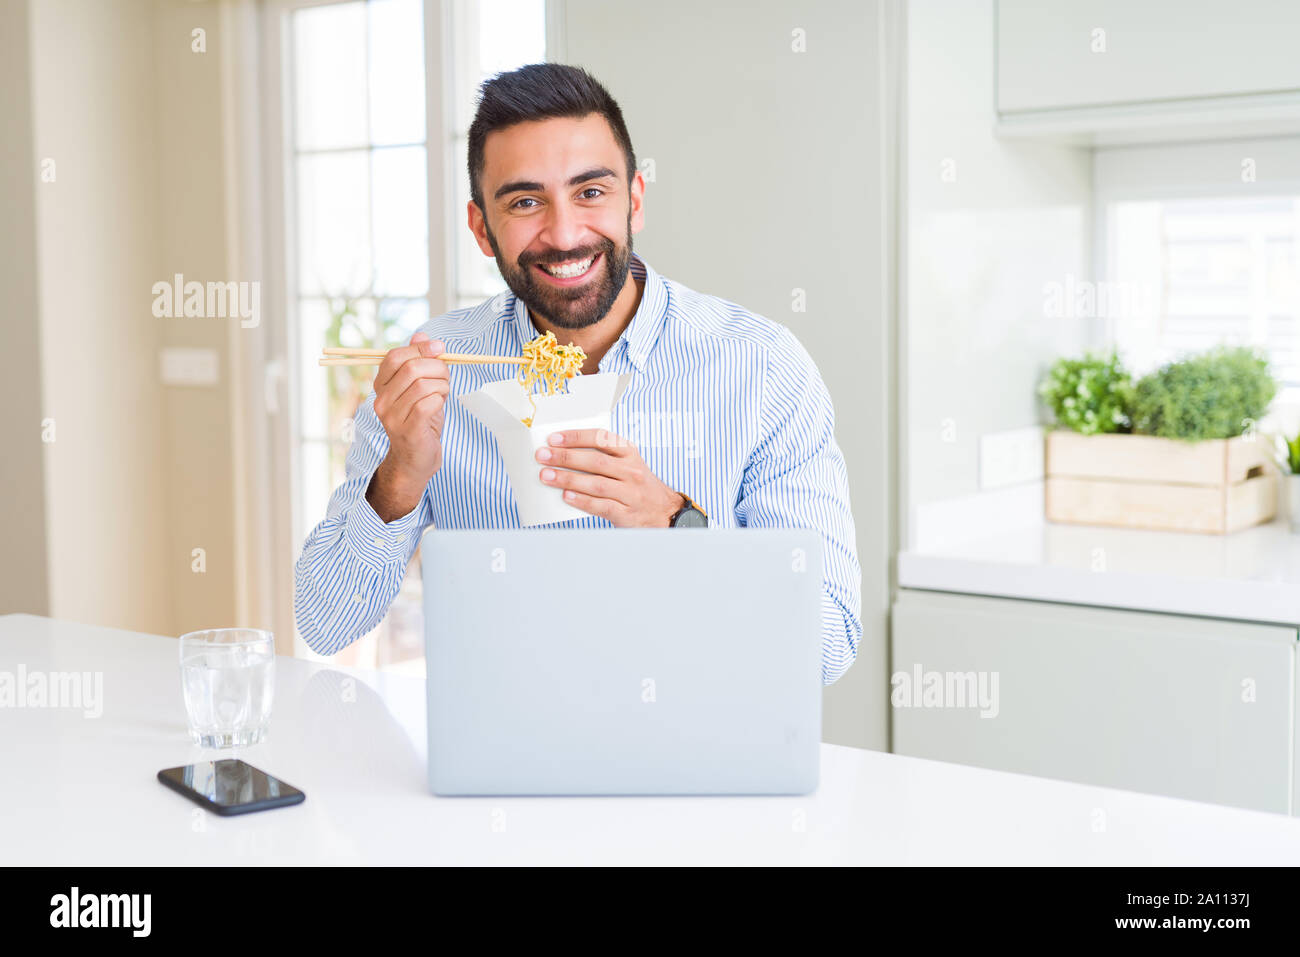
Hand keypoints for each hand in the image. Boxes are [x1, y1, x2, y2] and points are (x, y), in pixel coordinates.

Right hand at [366, 332, 449, 521]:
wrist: (415, 460)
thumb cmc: (420, 421)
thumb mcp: (419, 388)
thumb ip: (418, 362)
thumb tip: (422, 335)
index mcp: (381, 386)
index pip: (395, 356)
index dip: (419, 348)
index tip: (439, 348)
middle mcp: (381, 400)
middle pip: (412, 368)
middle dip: (437, 367)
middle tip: (446, 376)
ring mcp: (392, 416)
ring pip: (423, 385)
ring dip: (442, 386)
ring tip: (443, 394)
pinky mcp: (407, 430)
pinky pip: (428, 403)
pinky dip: (440, 401)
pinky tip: (440, 406)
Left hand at [536, 428, 682, 526]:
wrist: (665, 512)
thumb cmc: (638, 486)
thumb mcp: (627, 464)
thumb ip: (602, 457)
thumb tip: (564, 453)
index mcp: (629, 453)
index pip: (601, 438)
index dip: (576, 437)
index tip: (554, 438)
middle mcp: (631, 471)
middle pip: (595, 461)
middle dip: (565, 457)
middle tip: (543, 456)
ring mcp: (630, 493)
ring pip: (596, 483)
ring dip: (568, 479)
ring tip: (547, 476)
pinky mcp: (626, 513)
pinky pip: (601, 506)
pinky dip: (582, 501)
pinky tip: (566, 496)